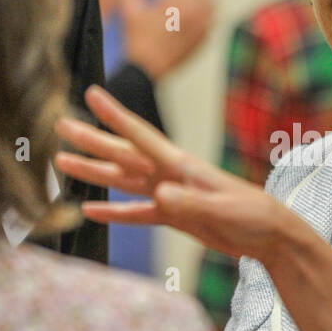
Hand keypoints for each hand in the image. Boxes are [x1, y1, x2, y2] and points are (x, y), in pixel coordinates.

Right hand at [54, 86, 294, 262]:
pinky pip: (137, 213)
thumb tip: (158, 193)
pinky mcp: (174, 216)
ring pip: (125, 181)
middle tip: (60, 124)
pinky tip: (90, 211)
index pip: (142, 136)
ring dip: (95, 173)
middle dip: (92, 140)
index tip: (92, 93)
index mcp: (182, 166)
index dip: (116, 116)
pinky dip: (115, 213)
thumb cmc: (253, 216)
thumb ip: (190, 202)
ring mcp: (171, 195)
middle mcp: (171, 175)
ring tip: (63, 163)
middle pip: (124, 154)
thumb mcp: (222, 209)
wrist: (271, 237)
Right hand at [117, 0, 214, 80]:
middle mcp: (194, 14)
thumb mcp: (132, 12)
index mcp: (179, 3)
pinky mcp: (202, 43)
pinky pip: (211, 25)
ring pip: (212, 8)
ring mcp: (201, 29)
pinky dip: (205, 21)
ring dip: (203, 6)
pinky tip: (193, 25)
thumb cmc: (138, 40)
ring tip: (190, 10)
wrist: (146, 69)